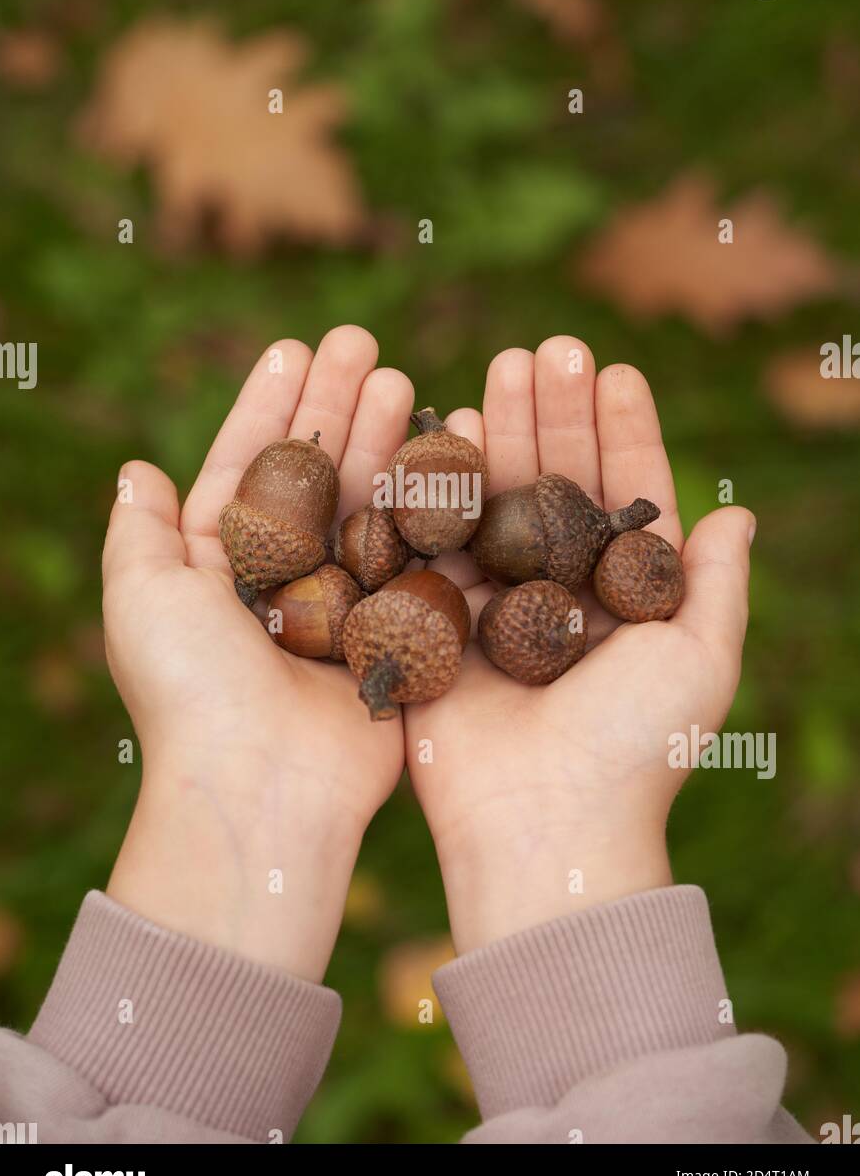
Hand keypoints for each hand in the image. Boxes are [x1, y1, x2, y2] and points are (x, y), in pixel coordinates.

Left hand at [104, 326, 413, 979]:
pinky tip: (445, 450)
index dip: (271, 405)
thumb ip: (139, 531)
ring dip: (384, 440)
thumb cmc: (192, 689)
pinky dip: (428, 504)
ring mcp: (344, 606)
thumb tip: (134, 469)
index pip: (246, 466)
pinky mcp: (395, 635)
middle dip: (336, 406)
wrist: (263, 788)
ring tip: (403, 378)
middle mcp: (284, 581)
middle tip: (364, 345)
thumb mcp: (142, 599)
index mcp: (219, 568)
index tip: (297, 347)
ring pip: (366, 504)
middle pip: (314, 474)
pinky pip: (414, 556)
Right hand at [405, 337, 753, 954]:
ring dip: (502, 431)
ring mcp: (493, 605)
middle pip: (556, 483)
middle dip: (556, 415)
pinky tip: (449, 427)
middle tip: (551, 349)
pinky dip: (443, 487)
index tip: (617, 371)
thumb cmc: (635, 747)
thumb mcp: (701, 660)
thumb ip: (714, 585)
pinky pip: (437, 542)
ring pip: (498, 500)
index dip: (622, 432)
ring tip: (503, 367)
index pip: (624, 495)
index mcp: (622, 598)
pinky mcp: (436, 623)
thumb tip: (739, 512)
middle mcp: (557, 593)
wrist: (543, 826)